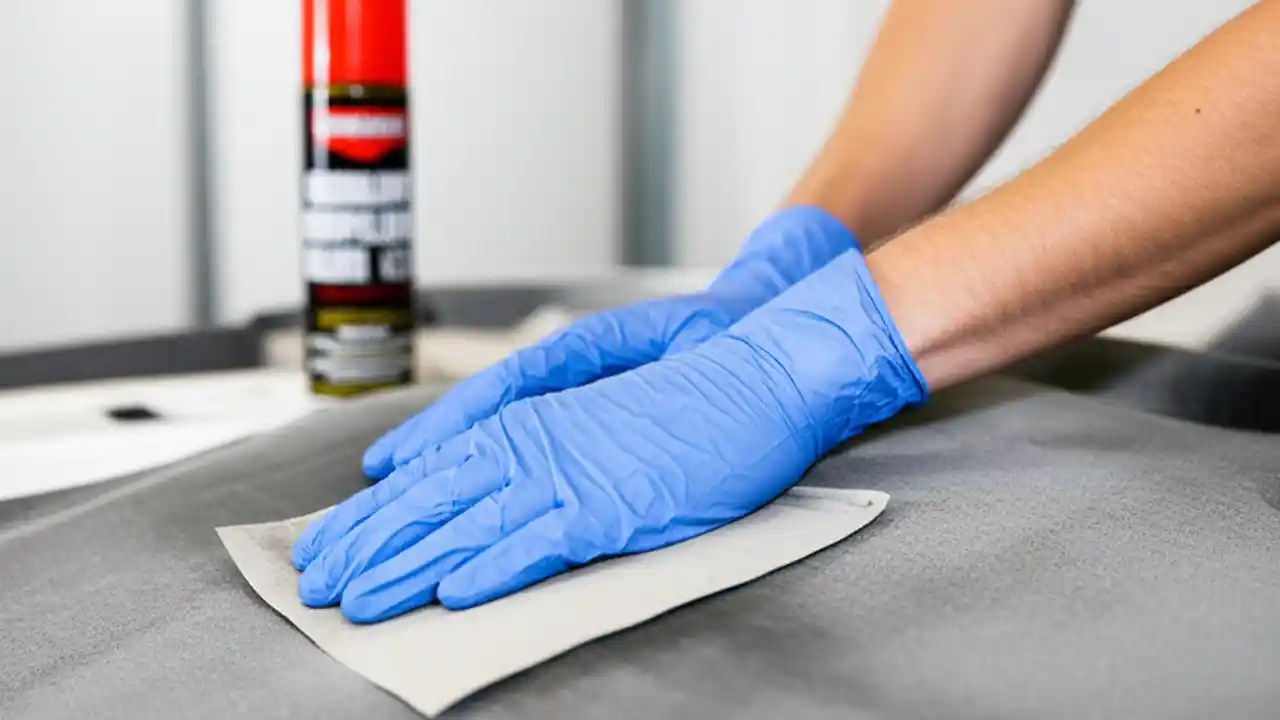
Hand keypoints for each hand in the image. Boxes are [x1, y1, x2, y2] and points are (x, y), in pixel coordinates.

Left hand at [292, 250, 925, 621]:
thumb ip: (530, 428)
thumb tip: (474, 464)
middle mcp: (538, 442)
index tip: (327, 542)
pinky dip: (497, 567)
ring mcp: (574, 472)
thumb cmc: (686, 389)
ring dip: (408, 565)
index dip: (373, 512)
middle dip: (368, 543)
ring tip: (357, 600)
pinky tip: (455, 593)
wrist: (759, 367)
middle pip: (433, 499)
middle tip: (315, 582)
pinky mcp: (617, 503)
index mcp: (532, 420)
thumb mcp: (596, 401)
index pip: (432, 472)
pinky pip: (544, 541)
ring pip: (471, 524)